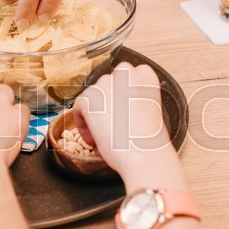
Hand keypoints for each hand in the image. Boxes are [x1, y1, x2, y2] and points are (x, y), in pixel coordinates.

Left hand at [73, 63, 184, 188]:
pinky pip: (79, 108)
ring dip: (95, 115)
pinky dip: (83, 125)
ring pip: (93, 97)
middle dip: (106, 105)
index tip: (121, 112)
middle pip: (107, 86)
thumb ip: (133, 100)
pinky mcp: (89, 97)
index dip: (120, 96)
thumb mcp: (149, 111)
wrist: (144, 154)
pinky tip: (95, 139)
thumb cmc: (149, 141)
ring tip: (104, 136)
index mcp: (145, 76)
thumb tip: (116, 106)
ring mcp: (106, 83)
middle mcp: (126, 74)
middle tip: (111, 126)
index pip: (127, 76)